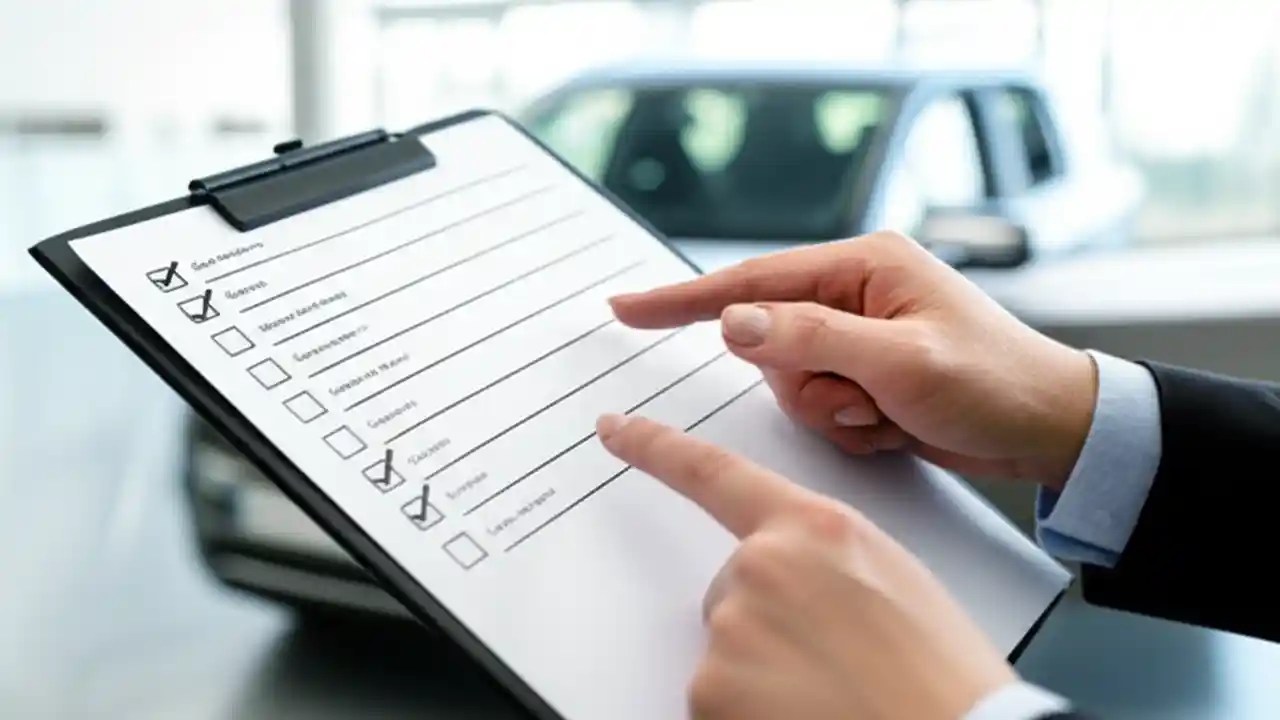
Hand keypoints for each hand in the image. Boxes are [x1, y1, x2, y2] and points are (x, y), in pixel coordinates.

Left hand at [596, 413, 1016, 719]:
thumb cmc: (942, 675)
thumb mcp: (893, 580)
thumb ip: (825, 557)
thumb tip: (792, 576)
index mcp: (817, 528)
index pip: (713, 472)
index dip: (656, 447)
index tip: (616, 428)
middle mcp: (764, 565)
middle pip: (732, 584)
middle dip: (768, 617)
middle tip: (832, 656)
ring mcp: (733, 626)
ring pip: (728, 644)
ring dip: (763, 670)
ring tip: (832, 691)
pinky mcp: (711, 687)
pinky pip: (716, 695)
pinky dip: (748, 710)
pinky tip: (805, 714)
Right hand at [610, 232, 1096, 490]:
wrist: (1049, 429)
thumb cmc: (996, 380)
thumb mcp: (901, 361)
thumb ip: (811, 338)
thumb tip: (734, 322)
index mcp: (864, 265)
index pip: (753, 281)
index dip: (685, 299)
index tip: (628, 306)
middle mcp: (855, 294)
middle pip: (770, 344)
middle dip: (810, 385)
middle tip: (867, 398)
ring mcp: (859, 338)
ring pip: (792, 384)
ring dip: (835, 412)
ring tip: (891, 412)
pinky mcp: (866, 375)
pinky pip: (820, 409)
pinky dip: (852, 428)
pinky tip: (895, 423)